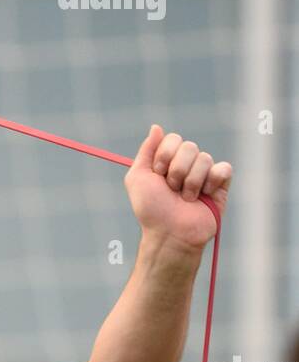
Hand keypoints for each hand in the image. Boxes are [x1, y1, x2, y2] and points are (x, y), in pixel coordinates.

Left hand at [124, 124, 231, 250]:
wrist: (169, 233)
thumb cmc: (151, 211)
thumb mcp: (137, 179)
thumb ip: (146, 151)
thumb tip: (156, 127)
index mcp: (169, 160)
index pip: (173, 139)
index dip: (164, 157)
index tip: (158, 175)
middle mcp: (187, 164)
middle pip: (189, 146)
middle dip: (176, 171)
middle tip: (172, 190)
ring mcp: (205, 174)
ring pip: (204, 158)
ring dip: (191, 182)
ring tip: (186, 199)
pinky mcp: (221, 185)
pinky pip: (224, 168)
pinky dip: (213, 181)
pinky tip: (205, 195)